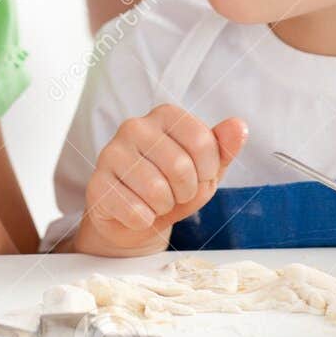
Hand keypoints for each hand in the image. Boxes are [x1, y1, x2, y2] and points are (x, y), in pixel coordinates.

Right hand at [78, 103, 247, 254]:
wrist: (137, 219)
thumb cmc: (174, 187)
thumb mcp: (206, 169)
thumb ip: (223, 147)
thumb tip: (238, 126)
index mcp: (165, 115)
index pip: (202, 141)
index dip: (208, 170)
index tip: (199, 176)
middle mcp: (134, 126)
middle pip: (180, 166)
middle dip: (186, 192)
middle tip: (176, 193)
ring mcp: (111, 153)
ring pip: (156, 190)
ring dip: (164, 207)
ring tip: (157, 202)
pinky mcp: (97, 183)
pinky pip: (134, 210)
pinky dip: (144, 220)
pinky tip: (138, 212)